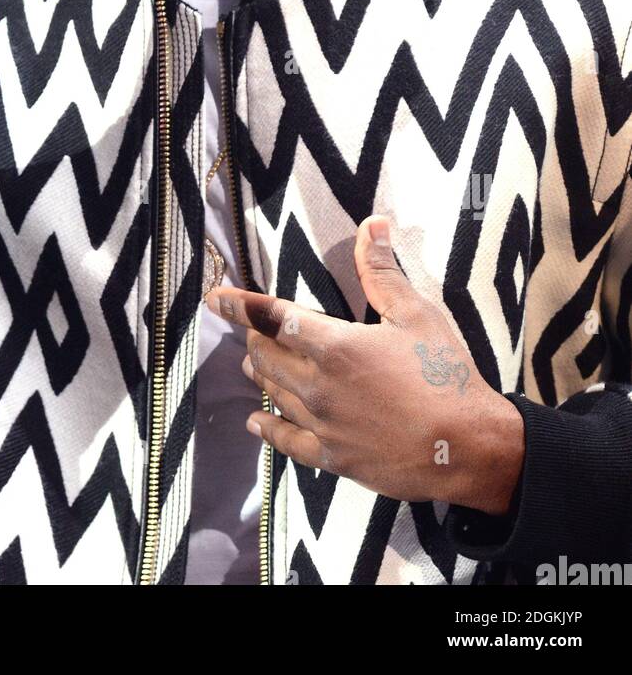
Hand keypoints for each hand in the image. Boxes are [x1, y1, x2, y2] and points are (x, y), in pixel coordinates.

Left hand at [206, 216, 523, 514]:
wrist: (467, 449)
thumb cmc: (446, 375)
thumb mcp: (417, 315)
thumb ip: (382, 271)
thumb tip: (371, 224)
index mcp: (334, 345)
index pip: (272, 318)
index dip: (240, 305)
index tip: (215, 297)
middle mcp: (316, 384)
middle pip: (267, 355)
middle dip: (256, 338)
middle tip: (255, 330)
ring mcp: (321, 424)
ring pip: (272, 393)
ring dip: (260, 374)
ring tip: (253, 364)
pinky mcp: (331, 457)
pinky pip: (285, 442)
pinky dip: (266, 429)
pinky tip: (256, 422)